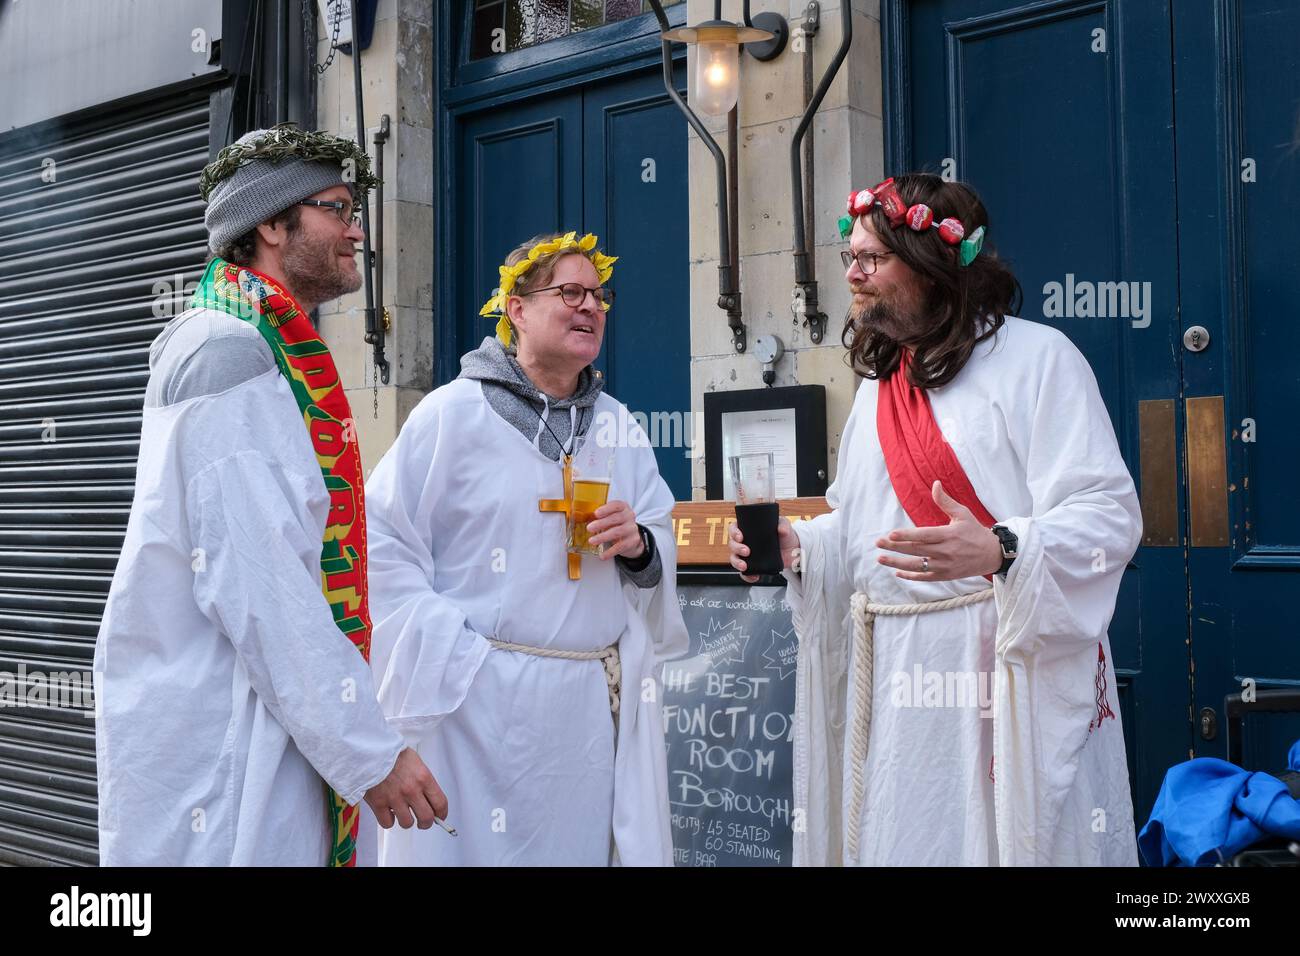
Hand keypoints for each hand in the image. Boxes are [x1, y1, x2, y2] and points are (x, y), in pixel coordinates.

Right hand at [364, 748, 448, 829]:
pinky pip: (387, 823)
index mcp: (423, 778)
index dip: (441, 813)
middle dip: (426, 823)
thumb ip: (423, 779)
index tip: (440, 816)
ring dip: (406, 820)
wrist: (370, 750)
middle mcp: (411, 790)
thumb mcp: (415, 761)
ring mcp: (395, 798)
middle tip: (423, 822)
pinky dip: (388, 820)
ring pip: (407, 823)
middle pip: (426, 818)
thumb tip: (429, 796)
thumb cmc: (392, 753)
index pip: (440, 803)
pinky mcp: (378, 803)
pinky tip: (388, 812)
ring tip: (403, 813)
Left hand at [587, 500, 644, 560]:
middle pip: (616, 518)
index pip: (616, 505)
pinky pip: (620, 546)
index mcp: (623, 507)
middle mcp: (629, 516)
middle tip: (589, 528)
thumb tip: (583, 519)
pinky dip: (610, 551)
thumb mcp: (610, 516)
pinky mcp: (632, 541)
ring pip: (617, 532)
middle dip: (601, 523)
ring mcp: (632, 529)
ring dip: (603, 537)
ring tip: (592, 541)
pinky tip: (602, 555)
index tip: (596, 513)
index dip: (606, 509)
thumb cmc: (616, 523)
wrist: (631, 536)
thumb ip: (600, 516)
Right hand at [728, 517, 800, 582]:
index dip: (733, 532)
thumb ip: (784, 525)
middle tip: (746, 551)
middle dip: (736, 548)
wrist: (793, 552)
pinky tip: (754, 576)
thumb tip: (781, 529)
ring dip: (737, 562)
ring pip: (734, 558)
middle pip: (732, 544)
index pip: (734, 528)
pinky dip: (746, 576)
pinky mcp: (753, 567)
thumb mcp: (785, 527)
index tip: (740, 537)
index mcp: (749, 529)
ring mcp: (747, 555)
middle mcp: (745, 542)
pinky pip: (744, 573)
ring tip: (744, 566)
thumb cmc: (785, 536)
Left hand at [875, 480, 1002, 580]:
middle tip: (878, 543)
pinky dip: (911, 576)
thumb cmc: (975, 531)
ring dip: (897, 563)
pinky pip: (925, 577)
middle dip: (895, 547)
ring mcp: (945, 566)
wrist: (992, 554)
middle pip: (916, 550)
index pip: (924, 535)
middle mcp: (946, 552)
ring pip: (917, 566)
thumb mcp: (963, 513)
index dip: (907, 536)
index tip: (891, 534)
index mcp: (949, 535)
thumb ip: (945, 501)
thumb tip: (935, 484)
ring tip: (881, 558)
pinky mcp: (946, 576)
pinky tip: (897, 572)